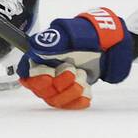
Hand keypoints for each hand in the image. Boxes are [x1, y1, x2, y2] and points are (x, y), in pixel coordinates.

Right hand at [18, 8, 133, 109]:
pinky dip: (77, 102)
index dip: (35, 77)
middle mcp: (48, 70)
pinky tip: (86, 96)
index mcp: (42, 55)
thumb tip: (35, 45)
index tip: (49, 76)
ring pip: (55, 99)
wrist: (110, 43)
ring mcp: (60, 82)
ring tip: (83, 79)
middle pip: (41, 89)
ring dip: (69, 92)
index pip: (27, 71)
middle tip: (73, 72)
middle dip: (58, 84)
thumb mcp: (71, 34)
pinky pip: (69, 104)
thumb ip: (52, 41)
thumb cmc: (88, 34)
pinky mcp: (72, 91)